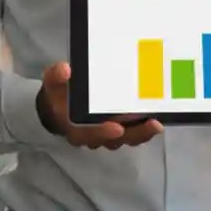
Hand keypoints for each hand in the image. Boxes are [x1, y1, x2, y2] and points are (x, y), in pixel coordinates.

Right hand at [37, 62, 162, 149]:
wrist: (57, 107)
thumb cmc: (57, 95)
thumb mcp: (51, 83)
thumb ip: (55, 77)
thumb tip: (65, 69)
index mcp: (74, 128)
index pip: (89, 134)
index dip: (103, 132)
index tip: (117, 127)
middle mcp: (92, 137)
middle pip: (115, 141)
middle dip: (135, 134)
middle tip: (153, 124)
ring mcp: (106, 135)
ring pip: (126, 139)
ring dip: (143, 132)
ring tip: (158, 122)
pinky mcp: (117, 130)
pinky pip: (132, 133)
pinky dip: (144, 128)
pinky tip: (157, 117)